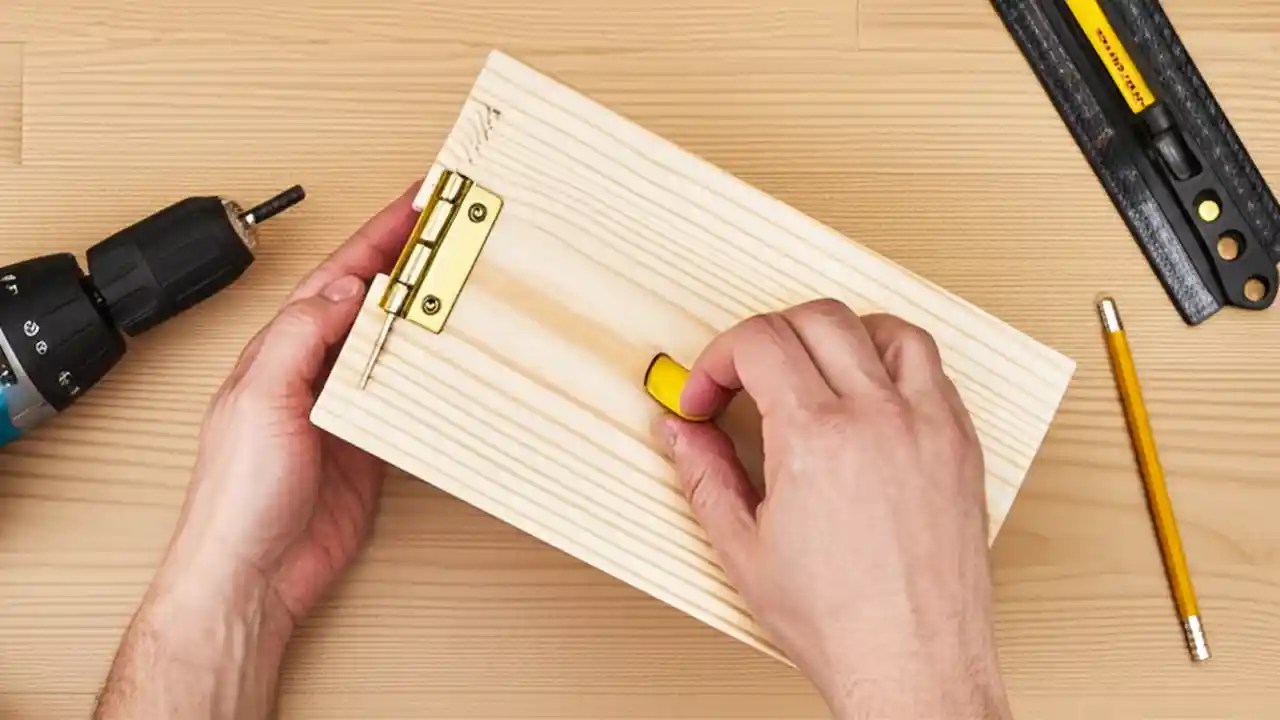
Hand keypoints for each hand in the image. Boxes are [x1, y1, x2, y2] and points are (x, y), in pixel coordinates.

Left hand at [96, 185, 418, 718]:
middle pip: (371, 299)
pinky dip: (431, 366)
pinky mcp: (370, 444)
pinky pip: (406, 392)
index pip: (339, 276)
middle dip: (410, 257)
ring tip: (463, 274)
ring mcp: (344, 406)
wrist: (253, 574)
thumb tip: (344, 290)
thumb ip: (299, 339)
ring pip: (392, 340)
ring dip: (425, 306)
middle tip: (454, 225)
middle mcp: (315, 370)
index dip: (380, 235)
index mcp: (283, 348)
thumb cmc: (238, 497)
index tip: (418, 203)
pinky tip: (451, 352)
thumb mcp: (260, 401)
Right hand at [658, 300, 1009, 719]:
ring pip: (884, 327)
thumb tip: (681, 432)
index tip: (707, 395)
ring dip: (837, 334)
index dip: (716, 359)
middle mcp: (876, 418)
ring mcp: (927, 425)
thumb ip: (705, 475)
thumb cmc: (840, 622)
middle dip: (766, 336)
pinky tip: (868, 393)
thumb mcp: (743, 551)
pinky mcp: (960, 443)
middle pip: (815, 318)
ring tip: (811, 369)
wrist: (914, 665)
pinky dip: (892, 361)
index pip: (759, 341)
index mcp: (815, 439)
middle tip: (748, 379)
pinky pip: (931, 367)